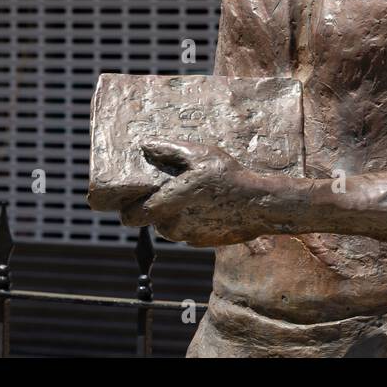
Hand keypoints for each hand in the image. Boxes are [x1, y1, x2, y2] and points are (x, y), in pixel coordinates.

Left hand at [133, 139, 273, 246]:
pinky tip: (209, 205)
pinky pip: (188, 231)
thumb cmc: (229, 177)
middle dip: (158, 205)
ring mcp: (188, 236)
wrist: (259, 205)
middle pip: (153, 218)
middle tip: (173, 187)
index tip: (131, 199)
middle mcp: (174, 225)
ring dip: (176, 213)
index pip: (132, 216)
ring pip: (171, 225)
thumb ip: (169, 150)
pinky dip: (193, 220)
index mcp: (168, 203)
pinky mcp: (203, 242)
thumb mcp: (200, 155)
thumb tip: (145, 145)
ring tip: (195, 194)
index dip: (128, 209)